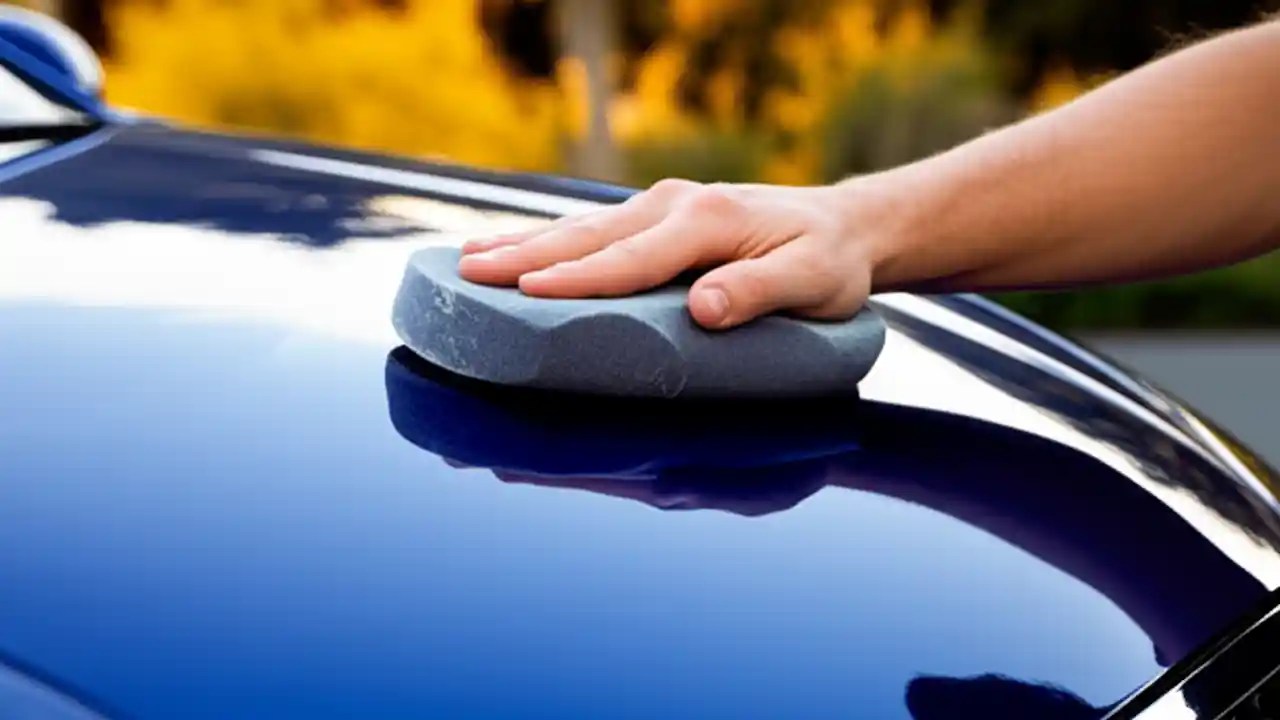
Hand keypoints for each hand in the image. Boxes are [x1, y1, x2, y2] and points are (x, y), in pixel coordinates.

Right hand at [457, 179, 881, 328]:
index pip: (632, 258)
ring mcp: (660, 204)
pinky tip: (513, 247)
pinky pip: (592, 227)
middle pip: (588, 235)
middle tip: (467, 271)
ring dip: (522, 242)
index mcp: (706, 220)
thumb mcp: (815, 282)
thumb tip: (704, 310)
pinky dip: (547, 238)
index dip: (579, 278)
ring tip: (467, 257)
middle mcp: (673, 204)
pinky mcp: (656, 214)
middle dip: (523, 254)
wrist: (843, 224)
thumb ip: (761, 291)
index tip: (527, 289)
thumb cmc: (829, 261)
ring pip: (579, 227)